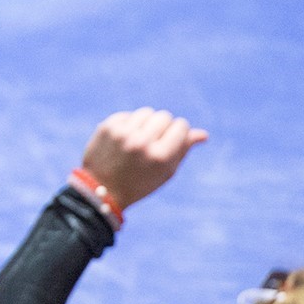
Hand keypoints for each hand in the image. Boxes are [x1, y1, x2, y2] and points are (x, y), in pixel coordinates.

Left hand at [79, 108, 208, 211]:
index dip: (178, 133)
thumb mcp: (165, 173)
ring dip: (146, 123)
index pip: (181, 126)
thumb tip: (203, 134)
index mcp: (160, 157)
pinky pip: (128, 115)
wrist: (100, 190)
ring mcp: (122, 134)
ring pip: (146, 112)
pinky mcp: (107, 127)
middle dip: (163, 127)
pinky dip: (129, 125)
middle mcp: (142, 143)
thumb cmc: (139, 183)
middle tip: (154, 142)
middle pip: (164, 116)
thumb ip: (183, 151)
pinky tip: (124, 140)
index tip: (171, 142)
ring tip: (139, 140)